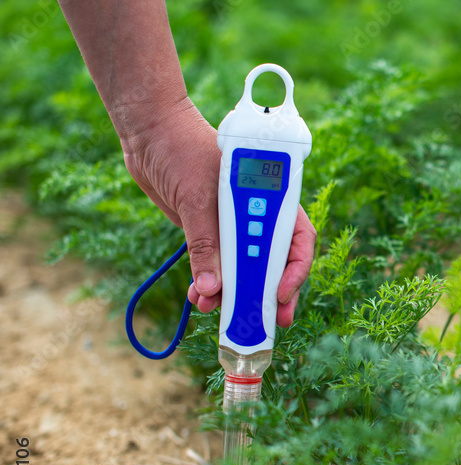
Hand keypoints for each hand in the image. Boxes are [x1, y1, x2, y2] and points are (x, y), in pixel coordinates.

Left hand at [121, 97, 315, 327]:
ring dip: (235, 293)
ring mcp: (233, 225)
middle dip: (273, 292)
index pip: (296, 239)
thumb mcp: (196, 198)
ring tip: (219, 312)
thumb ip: (206, 245)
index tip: (279, 292)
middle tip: (271, 321)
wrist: (148, 131)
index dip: (294, 269)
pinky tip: (199, 299)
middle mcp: (256, 213)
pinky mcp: (209, 233)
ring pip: (245, 269)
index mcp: (269, 196)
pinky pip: (217, 266)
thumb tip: (211, 290)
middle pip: (275, 260)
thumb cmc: (181, 148)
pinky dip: (210, 285)